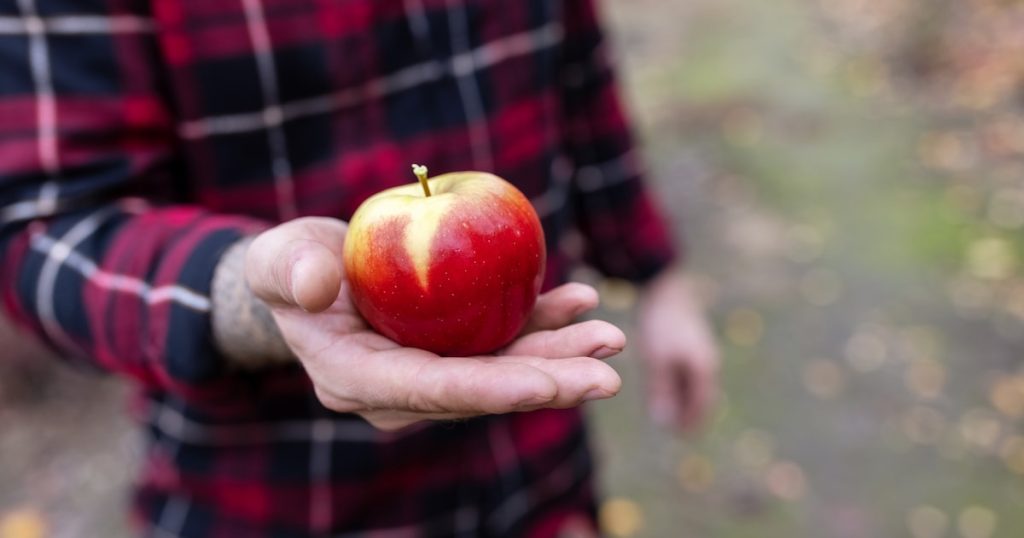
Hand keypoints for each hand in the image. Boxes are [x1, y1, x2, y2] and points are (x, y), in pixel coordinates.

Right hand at [244, 217, 623, 430]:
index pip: (429, 390)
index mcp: (356, 378)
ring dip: (559, 355)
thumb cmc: (288, 267)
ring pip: (503, 369)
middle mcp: (402, 389)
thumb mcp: (278, 259)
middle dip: (546, 384)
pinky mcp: (453, 347)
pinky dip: (543, 323)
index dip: (489, 389)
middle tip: (606, 375)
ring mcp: (432, 371)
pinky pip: (503, 340)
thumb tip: (319, 285)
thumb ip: (289, 268)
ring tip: (610, 336)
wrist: (311, 275)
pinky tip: (581, 302)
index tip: (545, 384)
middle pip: (481, 391)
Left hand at [637, 270, 718, 431]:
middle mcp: (708, 362)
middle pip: (703, 397)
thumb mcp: (658, 360)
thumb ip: (662, 390)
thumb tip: (665, 422)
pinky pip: (690, 373)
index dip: (693, 423)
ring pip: (697, 385)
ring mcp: (701, 352)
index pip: (703, 405)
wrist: (665, 288)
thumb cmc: (660, 324)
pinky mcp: (692, 344)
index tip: (681, 438)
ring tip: (671, 414)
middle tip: (677, 433)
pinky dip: (682, 386)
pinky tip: (667, 388)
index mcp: (704, 369)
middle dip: (692, 415)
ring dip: (686, 401)